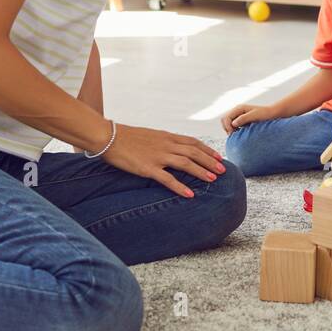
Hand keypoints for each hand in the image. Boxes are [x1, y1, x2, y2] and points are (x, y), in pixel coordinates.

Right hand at [102, 123, 225, 198]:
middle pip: (194, 152)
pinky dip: (180, 187)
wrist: (108, 136)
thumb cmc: (126, 137)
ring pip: (186, 163)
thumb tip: (173, 148)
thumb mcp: (150, 135)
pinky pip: (167, 179)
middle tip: (223, 170)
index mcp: (166, 136)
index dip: (207, 150)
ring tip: (213, 179)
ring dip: (201, 171)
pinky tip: (190, 194)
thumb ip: (163, 141)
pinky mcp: (148, 168)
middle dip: (210, 161)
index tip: (218, 156)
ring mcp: (158, 156)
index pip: (193, 142)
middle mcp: (166, 145)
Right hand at [220, 103, 278, 133]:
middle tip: (234, 134)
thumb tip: (233, 124)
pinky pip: (233, 126)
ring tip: (237, 134)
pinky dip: (234, 131)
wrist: (273, 114)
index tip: (234, 133)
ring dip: (230, 130)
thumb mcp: (254, 116)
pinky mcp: (242, 121)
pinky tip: (240, 134)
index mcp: (239, 108)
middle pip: (224, 120)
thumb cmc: (265, 114)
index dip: (228, 126)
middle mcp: (237, 111)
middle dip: (227, 128)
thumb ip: (243, 119)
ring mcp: (239, 116)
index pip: (226, 118)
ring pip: (228, 124)